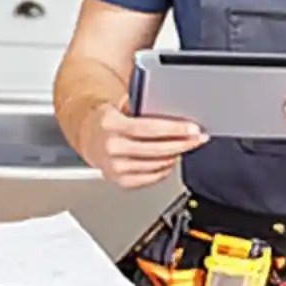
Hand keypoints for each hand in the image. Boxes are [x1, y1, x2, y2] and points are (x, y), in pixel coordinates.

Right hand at [80, 99, 208, 188]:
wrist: (86, 135)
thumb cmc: (108, 118)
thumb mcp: (121, 104)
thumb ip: (141, 106)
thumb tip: (170, 109)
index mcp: (111, 124)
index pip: (150, 128)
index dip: (175, 129)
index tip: (193, 129)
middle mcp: (112, 147)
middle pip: (157, 149)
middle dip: (183, 143)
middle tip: (198, 138)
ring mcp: (114, 167)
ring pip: (156, 165)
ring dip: (175, 155)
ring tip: (186, 146)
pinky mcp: (119, 180)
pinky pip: (150, 177)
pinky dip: (164, 169)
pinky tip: (170, 159)